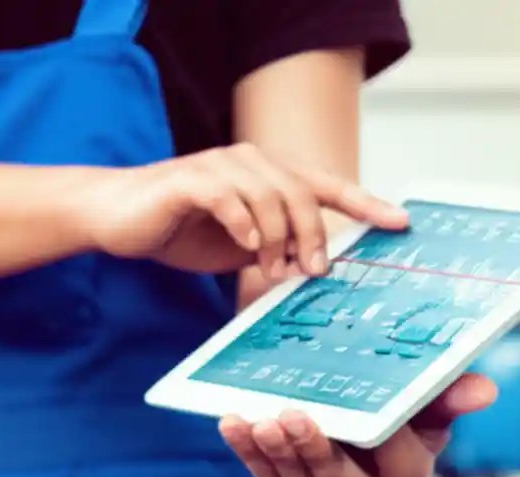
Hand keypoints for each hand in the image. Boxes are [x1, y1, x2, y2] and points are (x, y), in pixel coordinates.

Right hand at [68, 142, 407, 276]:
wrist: (119, 219)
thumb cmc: (183, 230)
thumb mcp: (242, 247)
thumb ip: (277, 249)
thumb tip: (314, 270)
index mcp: (269, 176)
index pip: (328, 186)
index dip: (366, 203)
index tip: (400, 222)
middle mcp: (250, 162)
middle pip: (304, 193)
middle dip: (315, 236)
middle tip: (314, 271)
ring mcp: (220, 166)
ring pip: (271, 196)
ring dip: (278, 239)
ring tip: (271, 270)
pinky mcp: (190, 180)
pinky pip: (229, 198)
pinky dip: (244, 226)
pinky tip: (244, 248)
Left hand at [218, 375, 497, 476]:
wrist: (359, 406)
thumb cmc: (399, 397)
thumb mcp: (425, 393)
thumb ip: (449, 392)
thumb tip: (485, 392)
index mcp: (411, 473)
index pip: (390, 454)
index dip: (370, 434)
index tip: (347, 405)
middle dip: (312, 451)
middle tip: (287, 416)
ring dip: (273, 453)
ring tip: (253, 418)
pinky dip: (249, 454)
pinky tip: (231, 422)